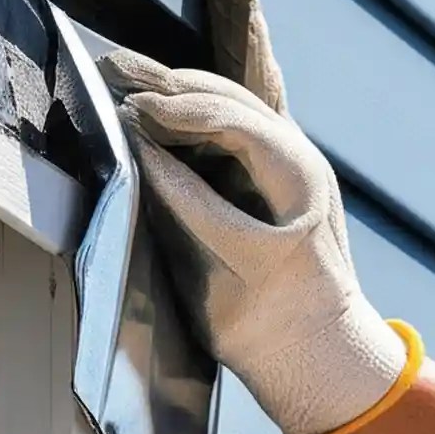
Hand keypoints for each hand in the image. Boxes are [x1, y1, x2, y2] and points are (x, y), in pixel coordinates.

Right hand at [97, 0, 420, 433]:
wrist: (316, 357)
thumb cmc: (269, 328)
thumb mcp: (219, 270)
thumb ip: (183, 207)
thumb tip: (142, 156)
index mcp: (296, 181)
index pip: (230, 123)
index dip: (175, 111)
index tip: (128, 110)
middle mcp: (300, 162)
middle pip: (232, 100)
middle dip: (173, 87)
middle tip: (117, 76)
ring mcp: (291, 168)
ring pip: (233, 106)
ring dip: (181, 92)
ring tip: (130, 82)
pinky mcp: (275, 180)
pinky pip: (233, 128)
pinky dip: (193, 115)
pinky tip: (158, 113)